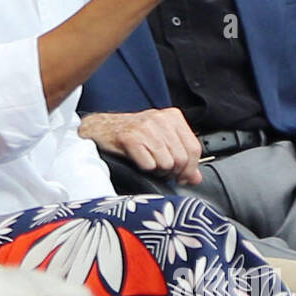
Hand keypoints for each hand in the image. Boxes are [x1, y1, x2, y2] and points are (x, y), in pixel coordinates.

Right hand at [78, 109, 203, 184]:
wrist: (100, 129)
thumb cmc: (131, 134)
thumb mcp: (160, 141)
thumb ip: (180, 157)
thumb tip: (195, 178)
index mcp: (172, 117)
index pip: (194, 148)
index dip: (190, 168)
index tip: (183, 177)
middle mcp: (160, 119)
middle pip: (181, 158)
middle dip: (173, 172)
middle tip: (162, 172)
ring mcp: (145, 128)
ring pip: (166, 163)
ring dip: (158, 171)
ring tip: (148, 164)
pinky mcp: (130, 138)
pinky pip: (148, 165)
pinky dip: (144, 168)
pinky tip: (138, 162)